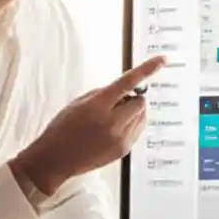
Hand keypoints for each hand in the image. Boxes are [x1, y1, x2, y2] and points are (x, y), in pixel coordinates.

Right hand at [11, 56, 164, 195]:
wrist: (56, 159)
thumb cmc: (63, 127)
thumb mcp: (78, 103)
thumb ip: (104, 94)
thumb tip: (126, 90)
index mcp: (98, 106)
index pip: (128, 83)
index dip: (147, 69)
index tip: (162, 59)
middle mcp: (112, 123)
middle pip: (140, 102)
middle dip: (133, 98)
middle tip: (117, 102)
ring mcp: (120, 139)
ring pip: (142, 116)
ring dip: (133, 112)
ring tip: (112, 118)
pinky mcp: (123, 150)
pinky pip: (137, 130)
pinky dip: (131, 125)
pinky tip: (113, 129)